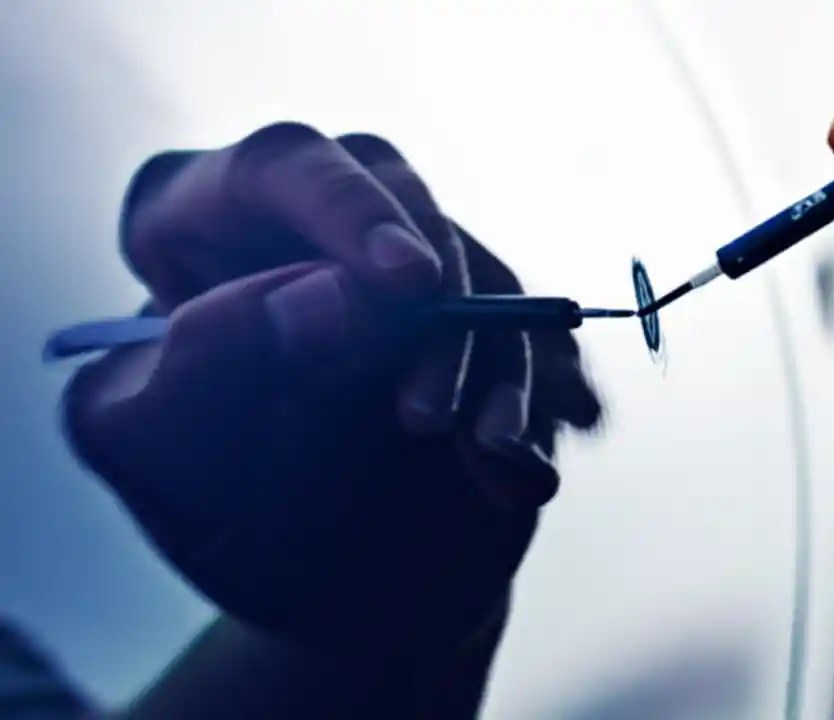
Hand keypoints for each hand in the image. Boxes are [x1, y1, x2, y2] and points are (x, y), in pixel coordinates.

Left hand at [61, 124, 602, 656]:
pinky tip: (531, 462)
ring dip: (496, 363)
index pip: (283, 168)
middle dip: (433, 308)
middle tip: (422, 416)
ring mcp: (411, 274)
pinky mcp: (484, 326)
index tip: (407, 284)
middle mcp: (318, 225)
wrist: (328, 585)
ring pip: (480, 269)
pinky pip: (536, 331)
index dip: (349, 211)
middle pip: (400, 198)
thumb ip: (205, 360)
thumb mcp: (158, 446)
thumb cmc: (222, 512)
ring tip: (489, 458)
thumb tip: (330, 293)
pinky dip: (549, 393)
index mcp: (210, 222)